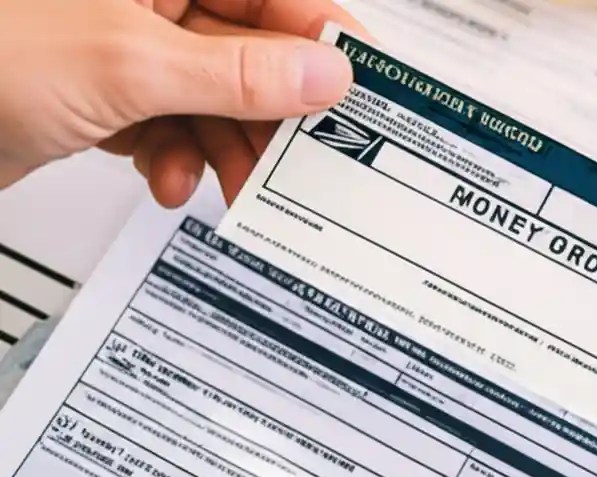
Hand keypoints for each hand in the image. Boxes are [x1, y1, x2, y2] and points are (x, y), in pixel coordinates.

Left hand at [0, 0, 363, 206]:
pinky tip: (165, 179)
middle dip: (270, 111)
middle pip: (248, 49)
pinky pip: (169, 124)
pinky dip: (175, 159)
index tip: (359, 89)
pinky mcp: (102, 93)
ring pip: (214, 97)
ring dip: (226, 147)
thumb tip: (322, 73)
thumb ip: (237, 71)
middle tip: (298, 159)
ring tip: (232, 183)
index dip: (321, 39)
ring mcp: (123, 45)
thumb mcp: (128, 65)